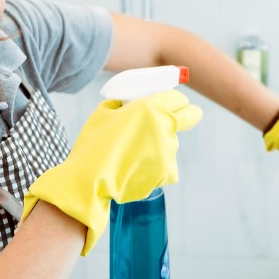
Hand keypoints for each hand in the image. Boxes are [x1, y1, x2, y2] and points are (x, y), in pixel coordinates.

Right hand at [22, 90, 201, 254]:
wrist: (88, 181)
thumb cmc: (93, 144)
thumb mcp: (104, 112)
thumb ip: (125, 104)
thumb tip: (134, 103)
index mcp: (149, 107)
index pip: (178, 98)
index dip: (177, 100)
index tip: (176, 103)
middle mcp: (164, 127)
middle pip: (190, 116)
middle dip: (189, 115)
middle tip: (180, 119)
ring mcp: (168, 151)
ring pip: (172, 144)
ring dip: (160, 146)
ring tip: (133, 155)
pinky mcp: (167, 173)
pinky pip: (166, 166)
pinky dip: (155, 167)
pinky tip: (135, 170)